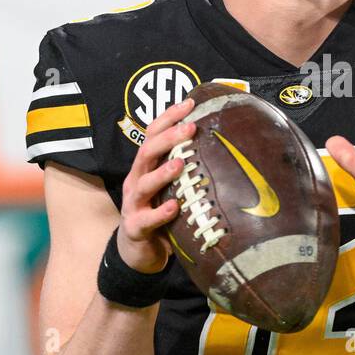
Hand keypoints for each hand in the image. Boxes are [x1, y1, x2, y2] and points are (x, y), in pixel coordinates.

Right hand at [117, 98, 196, 272]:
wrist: (138, 252)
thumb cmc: (159, 213)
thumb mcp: (171, 187)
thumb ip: (186, 168)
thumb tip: (220, 145)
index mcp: (146, 168)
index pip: (152, 135)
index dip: (168, 117)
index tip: (190, 102)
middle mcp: (137, 181)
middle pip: (147, 153)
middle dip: (168, 138)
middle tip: (190, 127)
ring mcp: (134, 205)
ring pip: (144, 184)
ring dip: (162, 173)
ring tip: (181, 163)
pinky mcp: (135, 228)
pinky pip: (146, 220)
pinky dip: (160, 213)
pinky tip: (175, 207)